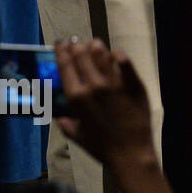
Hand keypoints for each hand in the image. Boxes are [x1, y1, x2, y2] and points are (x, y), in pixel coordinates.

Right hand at [54, 38, 154, 167]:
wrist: (130, 151)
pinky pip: (125, 64)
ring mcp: (115, 83)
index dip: (61, 52)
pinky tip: (116, 53)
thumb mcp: (76, 136)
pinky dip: (119, 56)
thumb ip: (66, 123)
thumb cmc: (101, 146)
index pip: (65, 67)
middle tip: (76, 41)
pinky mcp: (133, 84)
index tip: (60, 44)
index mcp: (76, 97)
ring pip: (102, 57)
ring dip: (96, 47)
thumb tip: (58, 116)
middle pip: (82, 57)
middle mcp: (93, 86)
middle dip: (77, 46)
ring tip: (94, 43)